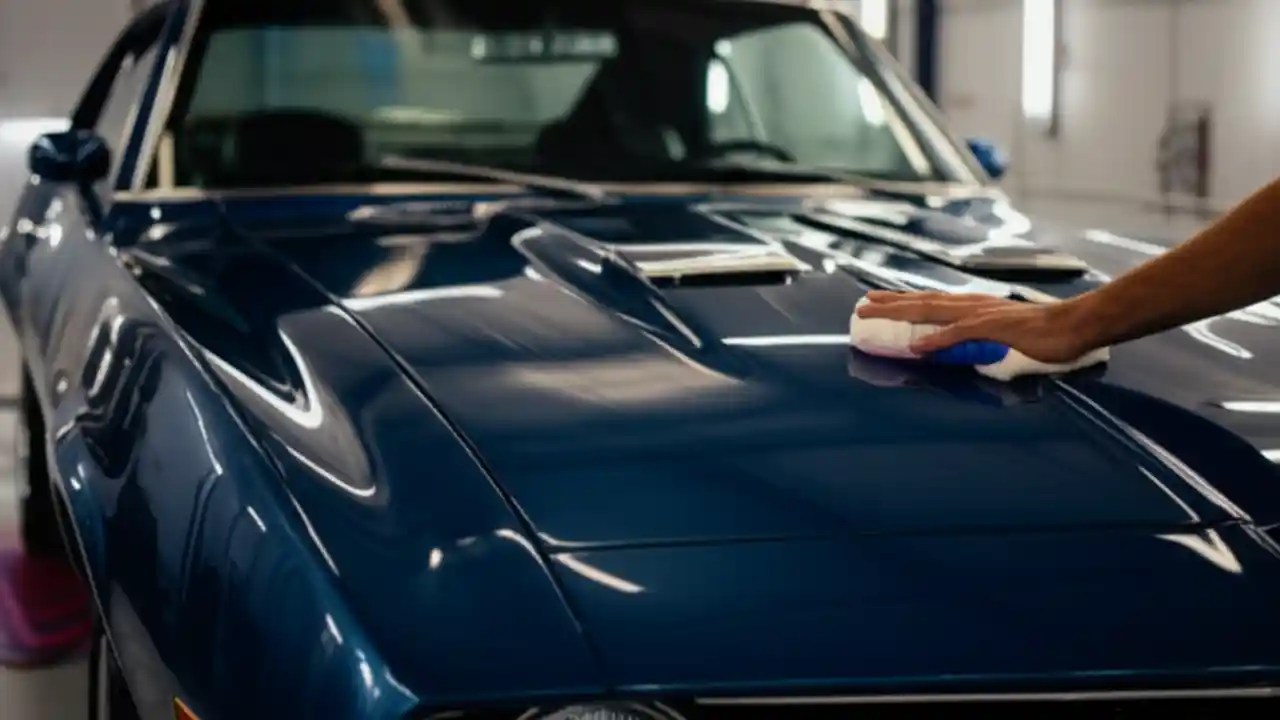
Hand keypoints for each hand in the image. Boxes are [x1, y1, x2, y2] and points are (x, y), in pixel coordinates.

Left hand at [855, 291, 1098, 362]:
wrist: (1075, 325)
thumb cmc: (1044, 332)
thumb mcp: (1002, 335)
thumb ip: (977, 339)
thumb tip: (957, 350)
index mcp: (973, 307)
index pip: (930, 302)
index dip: (901, 301)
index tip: (877, 301)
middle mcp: (972, 306)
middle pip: (922, 301)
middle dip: (889, 303)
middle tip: (862, 305)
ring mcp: (982, 315)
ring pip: (932, 310)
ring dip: (901, 312)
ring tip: (875, 314)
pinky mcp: (995, 328)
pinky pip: (961, 334)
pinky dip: (938, 339)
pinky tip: (919, 345)